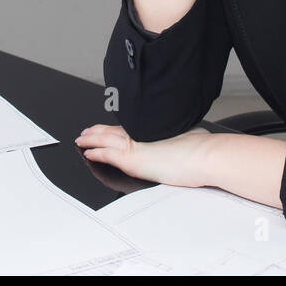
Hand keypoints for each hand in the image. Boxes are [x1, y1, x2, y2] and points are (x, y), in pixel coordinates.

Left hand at [75, 124, 212, 187]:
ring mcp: (135, 145)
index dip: (113, 126)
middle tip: (85, 131)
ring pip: (105, 139)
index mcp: (151, 127)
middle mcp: (140, 133)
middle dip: (96, 131)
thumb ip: (176, 132)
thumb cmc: (201, 146)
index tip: (105, 126)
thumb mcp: (187, 132)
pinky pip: (106, 154)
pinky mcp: (132, 159)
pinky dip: (95, 153)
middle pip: (111, 129)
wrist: (204, 155)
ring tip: (81, 140)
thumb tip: (181, 134)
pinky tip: (87, 152)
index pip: (126, 126)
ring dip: (90, 140)